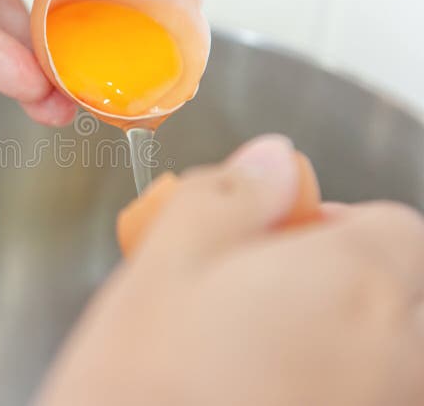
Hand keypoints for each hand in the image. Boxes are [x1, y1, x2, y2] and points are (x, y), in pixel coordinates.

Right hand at [38, 135, 423, 405]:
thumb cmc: (141, 391)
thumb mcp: (161, 268)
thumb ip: (226, 198)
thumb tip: (270, 159)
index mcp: (349, 283)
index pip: (396, 225)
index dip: (337, 220)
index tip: (281, 236)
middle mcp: (391, 352)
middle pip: (401, 287)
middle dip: (343, 276)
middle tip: (261, 289)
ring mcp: (380, 404)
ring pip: (390, 350)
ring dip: (341, 331)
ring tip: (256, 343)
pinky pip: (365, 391)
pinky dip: (334, 380)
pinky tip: (261, 386)